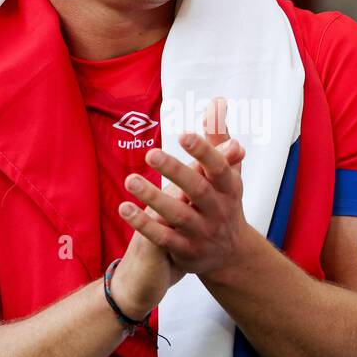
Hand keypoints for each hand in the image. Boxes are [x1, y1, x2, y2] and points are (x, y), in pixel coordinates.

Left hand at [118, 97, 253, 278]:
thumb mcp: (229, 172)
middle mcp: (219, 211)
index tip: (183, 134)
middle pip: (198, 190)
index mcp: (230, 188)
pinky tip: (124, 208)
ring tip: (130, 179)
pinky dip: (144, 225)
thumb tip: (217, 101)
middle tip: (150, 153)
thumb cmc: (224, 200)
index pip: (219, 167)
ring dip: (153, 198)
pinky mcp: (186, 252)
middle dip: (175, 171)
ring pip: (178, 215)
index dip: (204, 151)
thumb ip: (220, 138)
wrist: (231, 254)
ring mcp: (202, 233)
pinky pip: (163, 238)